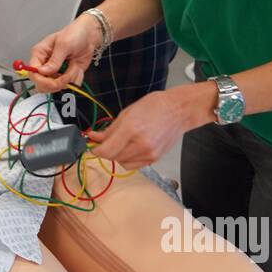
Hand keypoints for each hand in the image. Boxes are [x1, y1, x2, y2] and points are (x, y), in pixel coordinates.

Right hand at [24, 15, 102, 91]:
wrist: (89, 36)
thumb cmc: (74, 34)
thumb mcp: (64, 44)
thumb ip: (54, 60)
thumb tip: (43, 71)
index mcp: (40, 54)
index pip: (33, 73)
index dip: (42, 81)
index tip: (54, 82)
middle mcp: (45, 64)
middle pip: (42, 84)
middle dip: (57, 83)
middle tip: (67, 76)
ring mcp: (56, 71)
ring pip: (57, 87)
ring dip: (69, 79)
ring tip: (74, 65)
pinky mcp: (66, 76)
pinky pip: (69, 85)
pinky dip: (76, 79)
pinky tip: (77, 68)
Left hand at [87, 83, 214, 168]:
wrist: (180, 111)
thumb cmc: (156, 106)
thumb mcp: (127, 112)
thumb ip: (110, 129)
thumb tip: (94, 137)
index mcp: (131, 129)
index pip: (106, 150)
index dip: (95, 150)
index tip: (92, 146)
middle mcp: (140, 144)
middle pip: (112, 157)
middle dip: (105, 151)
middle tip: (104, 141)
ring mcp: (148, 153)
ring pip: (122, 163)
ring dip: (116, 155)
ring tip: (121, 142)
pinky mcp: (154, 159)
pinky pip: (133, 165)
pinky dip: (127, 159)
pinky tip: (130, 148)